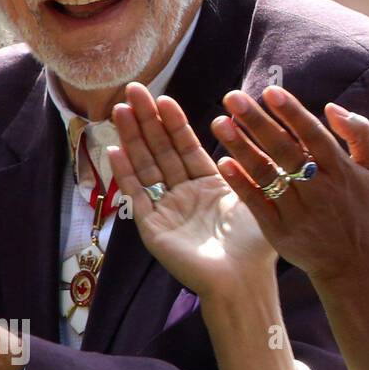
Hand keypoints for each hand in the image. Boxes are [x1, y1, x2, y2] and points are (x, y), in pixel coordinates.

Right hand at [108, 83, 274, 300]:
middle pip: (161, 149)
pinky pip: (136, 195)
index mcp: (209, 184)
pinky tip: (114, 150)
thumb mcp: (252, 193)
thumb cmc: (255, 243)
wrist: (243, 279)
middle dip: (147, 120)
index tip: (162, 96)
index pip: (186, 146)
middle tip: (133, 90)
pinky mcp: (153, 227)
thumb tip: (241, 128)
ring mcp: (166, 209)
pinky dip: (125, 173)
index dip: (174, 122)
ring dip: (132, 138)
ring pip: (146, 166)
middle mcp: (184, 193)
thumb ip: (243, 164)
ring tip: (119, 110)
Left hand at [210, 86, 368, 290]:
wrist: (351, 261)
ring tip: (219, 123)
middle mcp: (319, 189)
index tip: (270, 91)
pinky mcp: (279, 231)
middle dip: (258, 122)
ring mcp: (298, 211)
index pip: (314, 136)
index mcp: (341, 170)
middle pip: (284, 151)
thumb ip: (359, 132)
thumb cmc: (358, 206)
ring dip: (241, 147)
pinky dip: (240, 183)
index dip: (292, 113)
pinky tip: (223, 162)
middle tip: (232, 97)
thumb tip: (329, 107)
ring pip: (266, 174)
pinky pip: (256, 203)